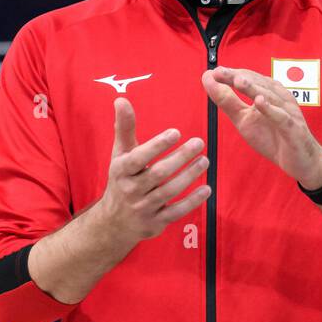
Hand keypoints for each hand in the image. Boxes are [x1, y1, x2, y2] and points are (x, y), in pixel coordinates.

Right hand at [99, 97, 209, 243]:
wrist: (114, 222)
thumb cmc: (121, 179)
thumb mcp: (120, 154)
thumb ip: (124, 128)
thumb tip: (121, 99)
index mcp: (121, 170)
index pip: (139, 157)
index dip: (157, 145)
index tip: (176, 132)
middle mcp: (131, 190)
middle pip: (158, 173)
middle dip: (180, 158)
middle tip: (199, 142)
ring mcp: (143, 208)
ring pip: (169, 191)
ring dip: (189, 175)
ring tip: (205, 161)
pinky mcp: (156, 222)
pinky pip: (176, 211)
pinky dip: (192, 201)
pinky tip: (207, 188)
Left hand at [201, 67, 321, 185]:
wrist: (300, 162)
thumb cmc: (273, 138)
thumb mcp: (244, 120)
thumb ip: (228, 102)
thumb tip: (208, 80)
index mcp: (269, 93)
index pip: (249, 79)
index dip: (232, 74)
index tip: (213, 71)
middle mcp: (279, 98)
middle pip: (259, 84)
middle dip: (239, 76)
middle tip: (220, 72)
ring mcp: (288, 112)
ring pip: (270, 97)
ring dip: (254, 88)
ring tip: (237, 81)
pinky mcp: (294, 128)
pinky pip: (282, 117)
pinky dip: (271, 110)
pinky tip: (259, 102)